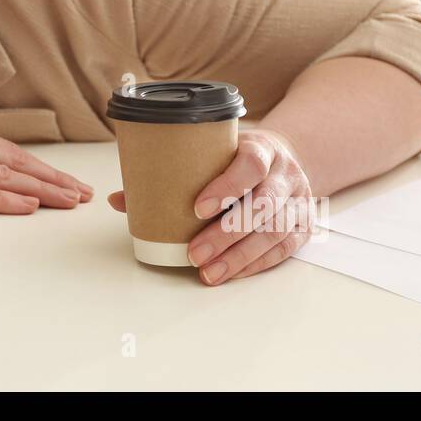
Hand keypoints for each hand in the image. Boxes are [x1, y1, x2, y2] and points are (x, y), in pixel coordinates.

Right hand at [0, 110, 93, 213]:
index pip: (5, 150)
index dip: (39, 166)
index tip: (63, 179)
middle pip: (14, 162)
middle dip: (53, 179)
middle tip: (82, 193)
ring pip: (4, 176)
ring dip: (42, 191)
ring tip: (69, 202)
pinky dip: (7, 200)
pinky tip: (29, 206)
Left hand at [107, 128, 315, 283]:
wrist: (284, 157)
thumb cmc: (237, 156)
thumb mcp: (211, 152)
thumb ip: (170, 173)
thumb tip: (117, 199)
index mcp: (263, 148)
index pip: (251, 164)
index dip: (227, 186)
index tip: (197, 208)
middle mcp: (286, 173)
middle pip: (262, 205)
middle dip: (225, 234)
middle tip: (194, 254)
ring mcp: (299, 200)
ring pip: (274, 231)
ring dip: (238, 256)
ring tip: (207, 272)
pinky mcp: (303, 225)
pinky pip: (282, 249)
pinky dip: (254, 264)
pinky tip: (230, 273)